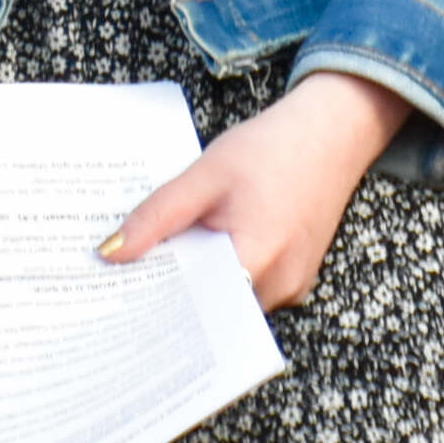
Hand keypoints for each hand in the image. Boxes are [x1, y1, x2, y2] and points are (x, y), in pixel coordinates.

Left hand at [101, 70, 412, 307]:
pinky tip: (209, 246)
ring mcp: (292, 286)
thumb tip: (110, 255)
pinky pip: (249, 289)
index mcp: (257, 260)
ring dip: (200, 282)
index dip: (153, 308)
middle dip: (172, 294)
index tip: (117, 304)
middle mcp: (280, 285)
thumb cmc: (273, 149)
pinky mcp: (296, 278)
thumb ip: (157, 217)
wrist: (333, 132)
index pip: (192, 308)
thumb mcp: (205, 175)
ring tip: (173, 254)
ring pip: (228, 302)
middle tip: (130, 278)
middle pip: (209, 310)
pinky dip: (224, 274)